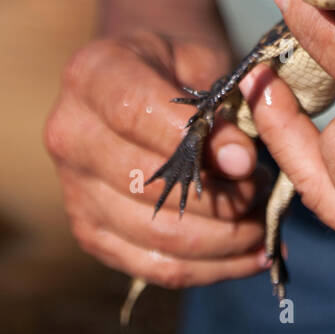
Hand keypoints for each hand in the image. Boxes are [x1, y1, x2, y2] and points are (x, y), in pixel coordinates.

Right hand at [44, 34, 271, 286]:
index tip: (248, 160)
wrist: (140, 83)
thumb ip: (218, 107)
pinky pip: (154, 267)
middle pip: (145, 185)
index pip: (134, 114)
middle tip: (264, 193)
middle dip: (220, 199)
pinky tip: (251, 255)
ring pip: (155, 235)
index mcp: (90, 75)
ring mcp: (74, 191)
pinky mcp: (91, 233)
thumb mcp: (200, 65)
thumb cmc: (177, 68)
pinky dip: (211, 268)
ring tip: (263, 223)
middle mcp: (69, 135)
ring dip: (224, 239)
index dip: (193, 142)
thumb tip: (239, 163)